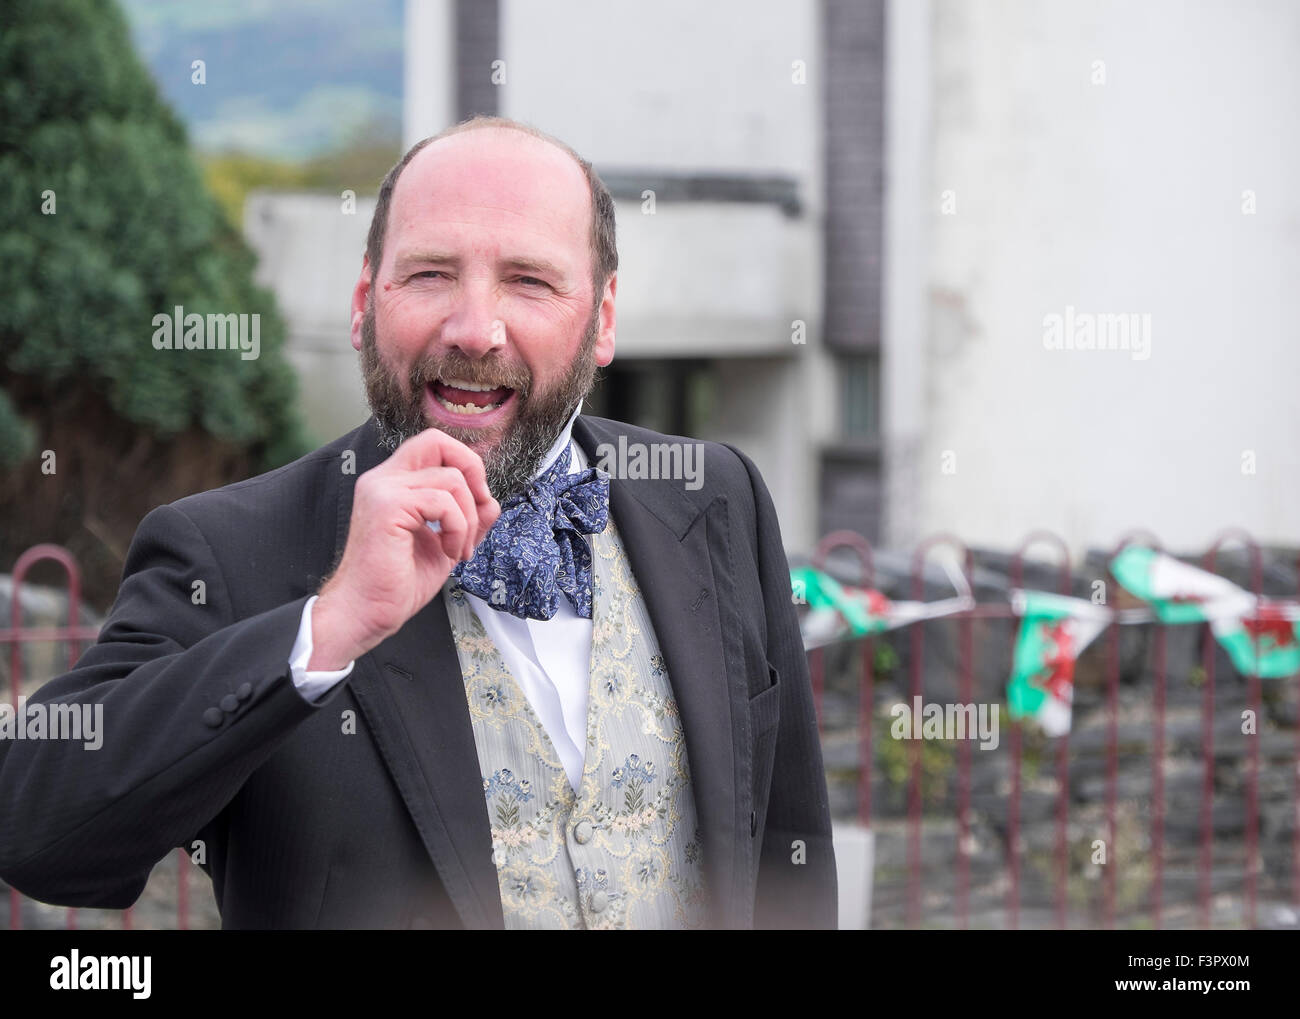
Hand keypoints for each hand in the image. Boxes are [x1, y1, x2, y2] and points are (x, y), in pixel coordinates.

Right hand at [309, 428, 499, 668]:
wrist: (365, 613)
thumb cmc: (395, 584)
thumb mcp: (445, 544)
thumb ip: (467, 519)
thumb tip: (491, 502)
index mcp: (392, 484)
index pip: (434, 446)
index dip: (465, 465)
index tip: (478, 503)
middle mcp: (383, 480)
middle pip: (437, 441)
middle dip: (472, 471)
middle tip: (478, 509)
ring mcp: (382, 490)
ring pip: (451, 478)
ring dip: (469, 518)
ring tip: (459, 549)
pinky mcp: (387, 507)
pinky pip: (443, 502)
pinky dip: (458, 529)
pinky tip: (449, 552)